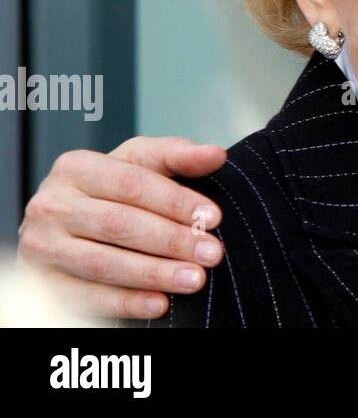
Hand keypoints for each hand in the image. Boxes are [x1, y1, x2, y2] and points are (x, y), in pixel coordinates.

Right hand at [16, 136, 226, 320]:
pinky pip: (86, 297)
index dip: (176, 201)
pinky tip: (160, 303)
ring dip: (154, 274)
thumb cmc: (111, 189)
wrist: (66, 223)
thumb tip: (215, 155)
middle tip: (211, 253)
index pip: (133, 183)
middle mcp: (52, 205)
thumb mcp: (140, 163)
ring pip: (104, 263)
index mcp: (76, 167)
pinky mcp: (41, 283)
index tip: (213, 216)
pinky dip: (126, 302)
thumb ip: (178, 155)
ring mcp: (41, 247)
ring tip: (195, 279)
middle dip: (171, 240)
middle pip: (119, 224)